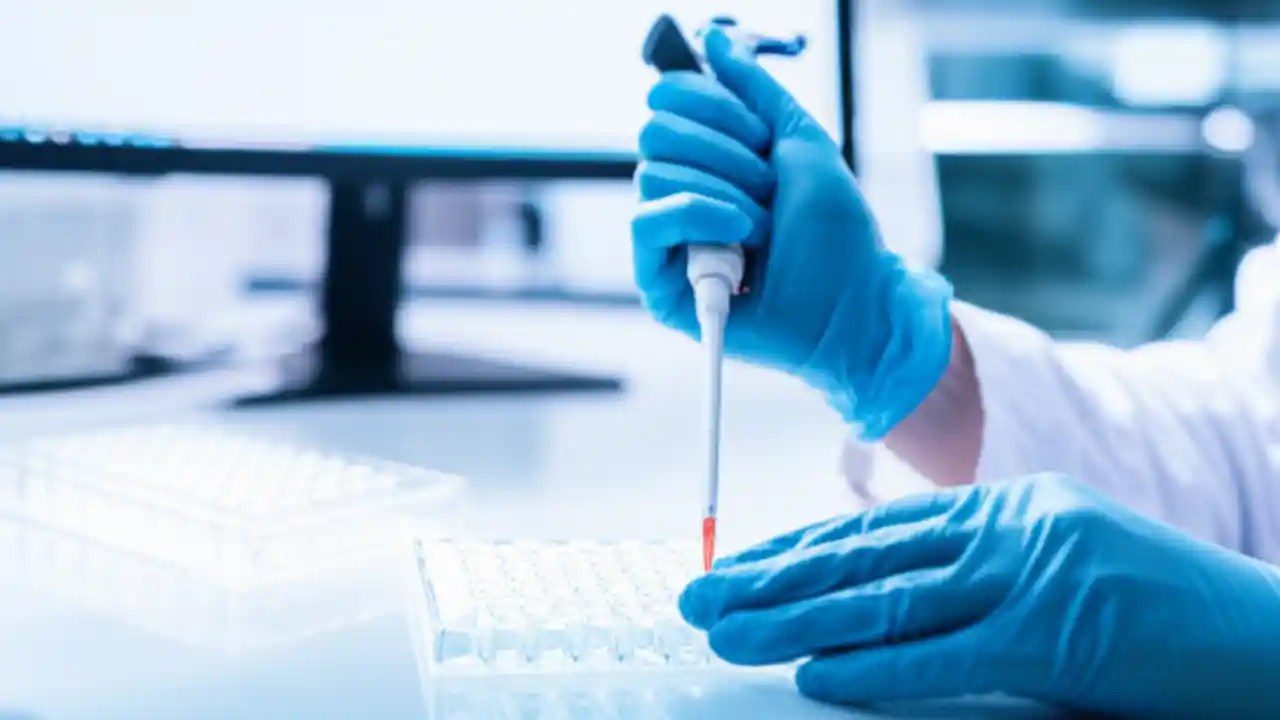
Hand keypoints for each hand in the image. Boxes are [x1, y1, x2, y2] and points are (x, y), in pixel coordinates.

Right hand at [632, 28, 951, 438]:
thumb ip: (754, 88)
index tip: (760, 134)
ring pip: (653, 174)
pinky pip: (645, 224)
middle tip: (767, 185)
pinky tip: (740, 238)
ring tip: (762, 225)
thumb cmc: (835, 233)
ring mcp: (668, 238)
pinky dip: (696, 217)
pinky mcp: (660, 282)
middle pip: (656, 131)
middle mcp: (680, 191)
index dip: (711, 103)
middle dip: (723, 152)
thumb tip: (711, 38)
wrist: (853, 304)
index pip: (668, 100)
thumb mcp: (800, 141)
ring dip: (724, 193)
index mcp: (708, 156)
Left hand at [679, 475, 1279, 717]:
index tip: (733, 568)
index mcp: (1007, 508)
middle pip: (865, 557)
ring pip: (887, 599)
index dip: (795, 550)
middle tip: (697, 598)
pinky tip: (812, 675)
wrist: (1270, 641)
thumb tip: (882, 605)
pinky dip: (874, 666)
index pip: (875, 529)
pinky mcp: (1059, 633)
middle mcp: (1011, 527)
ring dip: (795, 620)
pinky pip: (945, 653)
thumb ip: (975, 577)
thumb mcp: (1058, 575)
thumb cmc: (1163, 617)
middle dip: (771, 580)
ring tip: (726, 633)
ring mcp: (1035, 575)